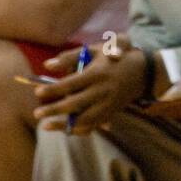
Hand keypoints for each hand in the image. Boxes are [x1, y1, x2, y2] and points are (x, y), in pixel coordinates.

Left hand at [32, 42, 147, 133]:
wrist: (143, 72)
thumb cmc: (114, 57)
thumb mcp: (95, 50)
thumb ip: (70, 57)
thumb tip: (47, 65)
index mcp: (97, 73)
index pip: (70, 84)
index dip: (52, 89)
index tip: (37, 92)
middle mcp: (102, 90)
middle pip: (74, 104)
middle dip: (53, 110)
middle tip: (37, 113)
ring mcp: (107, 104)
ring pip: (82, 119)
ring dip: (63, 125)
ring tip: (45, 125)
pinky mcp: (110, 113)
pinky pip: (92, 125)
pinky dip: (77, 129)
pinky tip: (64, 129)